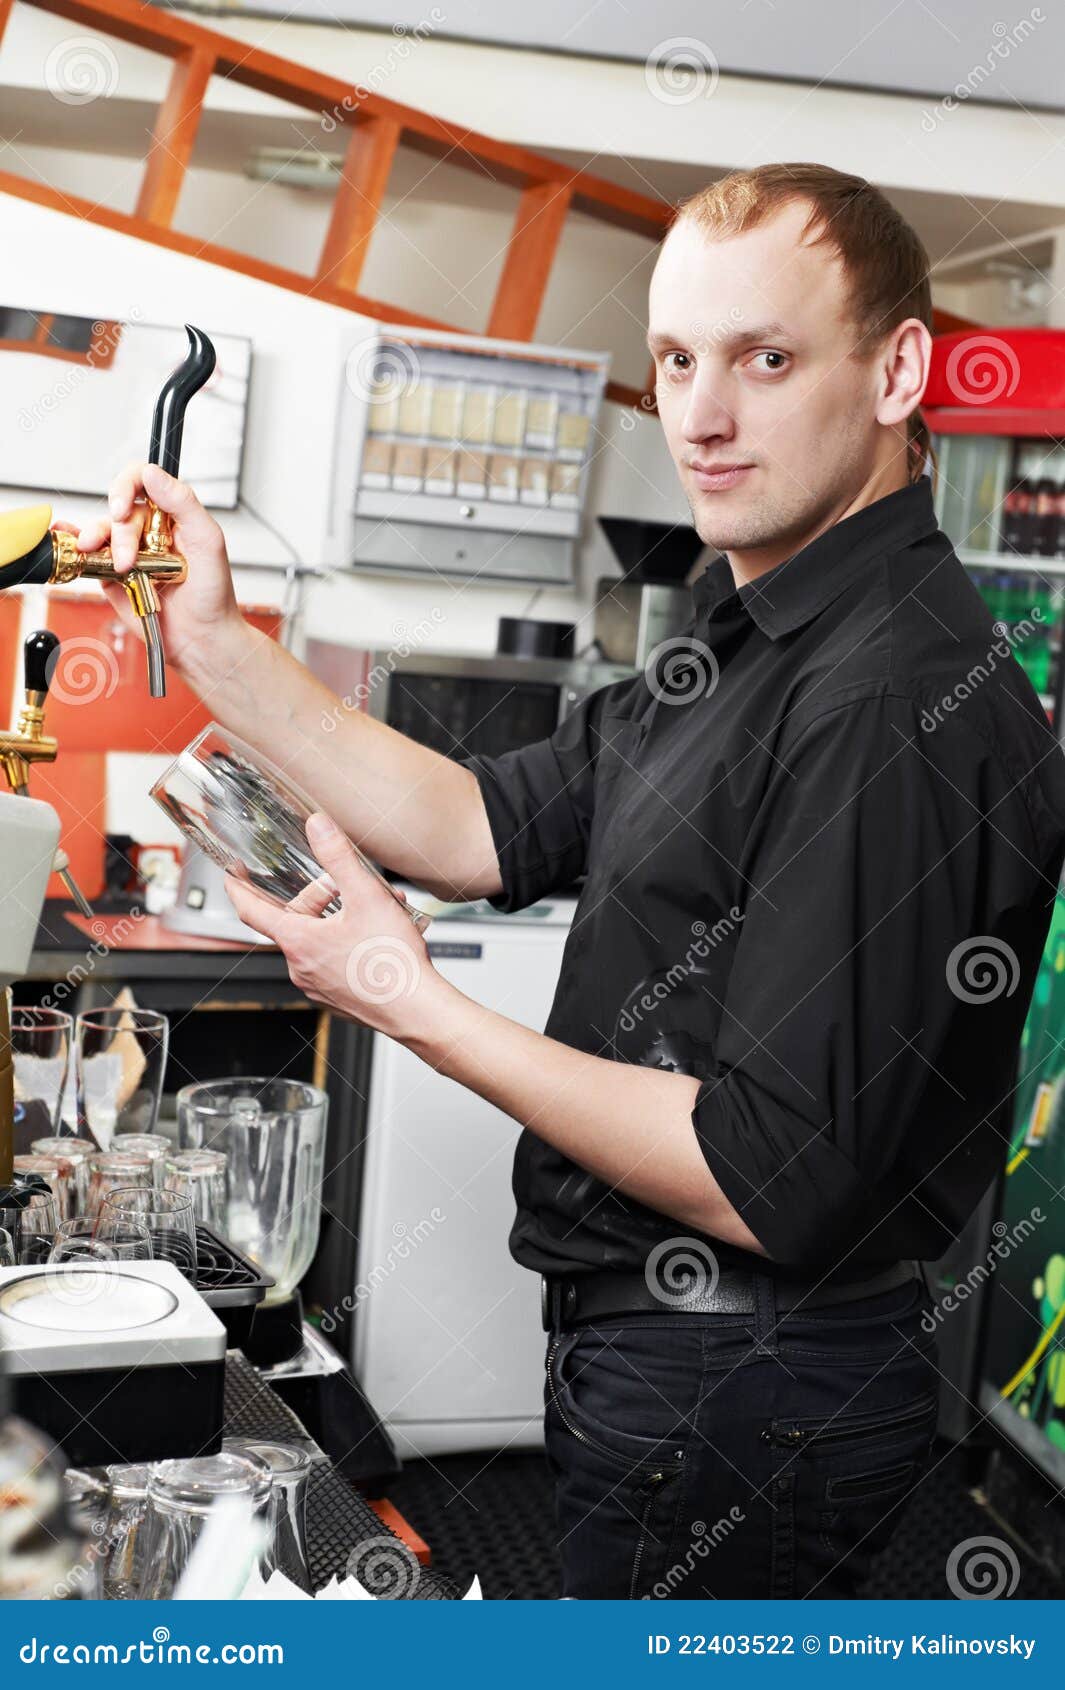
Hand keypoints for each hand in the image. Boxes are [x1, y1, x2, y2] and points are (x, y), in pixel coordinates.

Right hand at [52, 461, 245, 678]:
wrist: (202, 638)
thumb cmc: (213, 594)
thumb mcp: (208, 541)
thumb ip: (183, 502)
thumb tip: (151, 473)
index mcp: (172, 514)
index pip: (143, 481)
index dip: (127, 486)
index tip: (122, 506)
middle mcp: (148, 529)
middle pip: (119, 509)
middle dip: (120, 532)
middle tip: (128, 559)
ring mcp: (129, 551)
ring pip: (101, 530)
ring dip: (100, 543)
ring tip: (118, 567)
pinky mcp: (113, 576)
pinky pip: (89, 555)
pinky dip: (75, 546)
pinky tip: (70, 542)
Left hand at [223, 811, 439, 1037]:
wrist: (417, 1010)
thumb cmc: (393, 963)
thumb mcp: (366, 896)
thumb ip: (338, 857)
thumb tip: (318, 827)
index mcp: (299, 942)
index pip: (250, 910)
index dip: (238, 887)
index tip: (232, 875)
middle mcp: (301, 967)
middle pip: (295, 919)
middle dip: (320, 896)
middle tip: (346, 885)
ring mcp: (317, 985)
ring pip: (317, 939)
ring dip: (340, 918)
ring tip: (375, 909)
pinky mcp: (336, 997)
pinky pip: (332, 960)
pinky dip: (348, 942)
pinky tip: (377, 936)